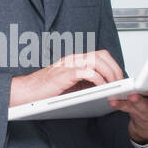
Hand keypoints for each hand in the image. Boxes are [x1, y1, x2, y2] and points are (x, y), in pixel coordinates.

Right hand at [9, 49, 125, 106]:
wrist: (26, 91)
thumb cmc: (45, 90)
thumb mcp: (70, 85)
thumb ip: (85, 82)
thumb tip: (103, 88)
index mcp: (75, 60)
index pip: (100, 55)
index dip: (113, 65)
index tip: (119, 78)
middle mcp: (73, 59)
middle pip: (102, 55)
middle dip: (115, 69)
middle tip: (120, 83)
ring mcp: (69, 65)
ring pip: (97, 61)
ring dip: (109, 74)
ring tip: (113, 86)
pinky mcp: (65, 74)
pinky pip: (87, 72)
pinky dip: (98, 80)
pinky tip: (102, 88)